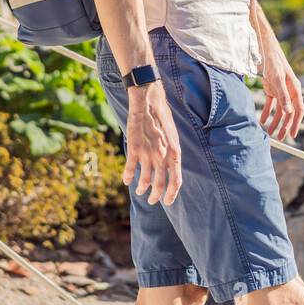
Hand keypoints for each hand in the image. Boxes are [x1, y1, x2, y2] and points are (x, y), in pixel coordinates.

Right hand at [123, 81, 181, 205]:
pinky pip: (130, 169)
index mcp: (175, 153)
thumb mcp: (173, 137)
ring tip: (140, 191)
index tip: (167, 201)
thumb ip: (172, 154)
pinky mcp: (134, 149)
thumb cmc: (162, 119)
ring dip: (142, 188)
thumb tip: (171, 169)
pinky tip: (126, 180)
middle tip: (152, 200)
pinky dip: (128, 177)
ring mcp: (148, 153)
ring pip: (144, 180)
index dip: (171, 194)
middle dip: (156, 196)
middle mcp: (163, 156)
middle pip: (159, 185)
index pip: (176, 181)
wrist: (149, 103)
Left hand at [259, 41, 303, 139]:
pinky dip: (267, 112)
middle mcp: (290, 91)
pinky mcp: (272, 88)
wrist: (265, 51)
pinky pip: (271, 104)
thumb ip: (283, 97)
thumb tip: (288, 112)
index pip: (298, 110)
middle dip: (285, 125)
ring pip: (280, 110)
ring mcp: (281, 90)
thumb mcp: (277, 80)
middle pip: (289, 112)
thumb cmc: (274, 64)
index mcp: (295, 90)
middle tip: (281, 138)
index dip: (296, 123)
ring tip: (270, 133)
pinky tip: (262, 120)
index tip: (292, 135)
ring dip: (275, 121)